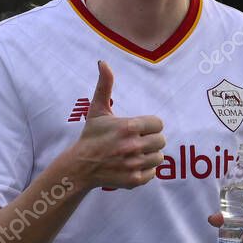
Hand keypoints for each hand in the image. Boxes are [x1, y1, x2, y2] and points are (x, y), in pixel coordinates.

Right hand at [73, 61, 165, 190]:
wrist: (80, 166)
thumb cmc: (91, 136)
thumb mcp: (97, 110)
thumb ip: (105, 85)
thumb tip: (103, 62)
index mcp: (129, 127)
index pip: (159, 124)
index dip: (150, 126)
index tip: (138, 129)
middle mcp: (133, 146)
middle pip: (161, 141)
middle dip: (151, 140)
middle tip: (137, 142)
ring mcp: (134, 164)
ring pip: (159, 157)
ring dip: (150, 155)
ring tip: (135, 153)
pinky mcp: (134, 180)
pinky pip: (153, 173)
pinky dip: (145, 170)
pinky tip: (131, 165)